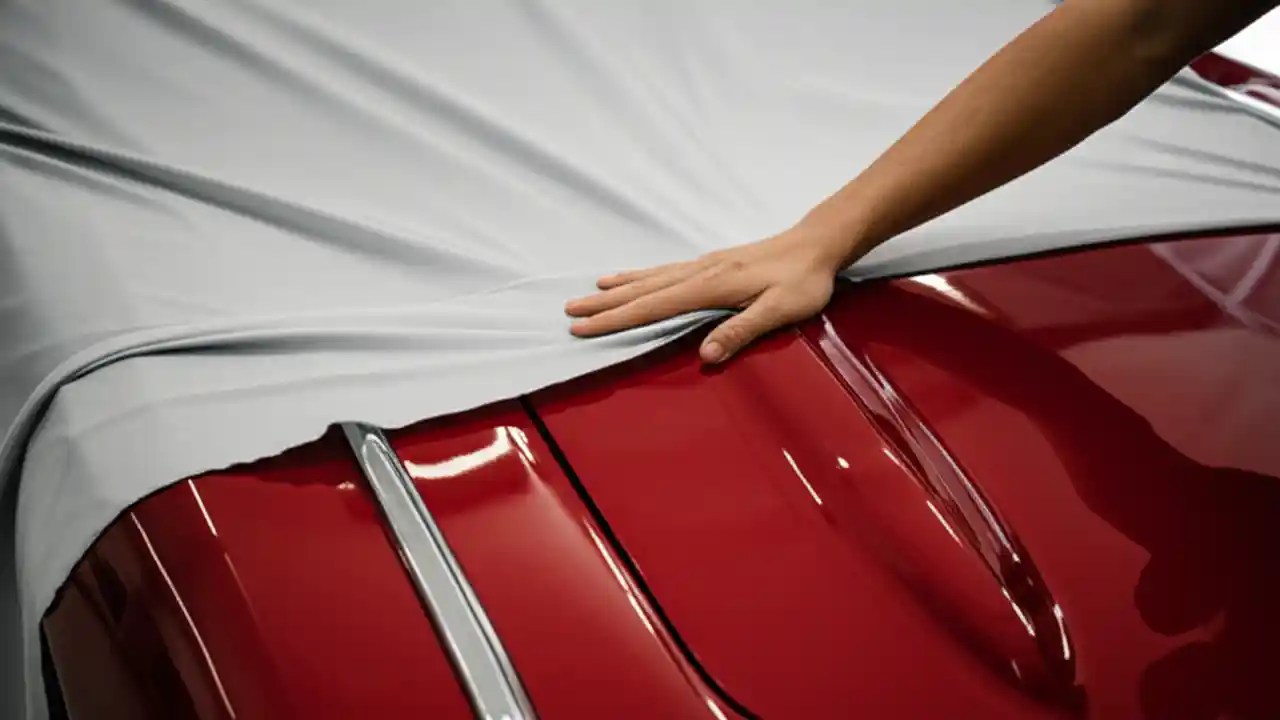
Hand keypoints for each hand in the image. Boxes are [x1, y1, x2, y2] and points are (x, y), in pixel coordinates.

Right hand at [565, 224, 862, 362]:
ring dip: (617, 289)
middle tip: (569, 314)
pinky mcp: (711, 264)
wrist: (817, 244)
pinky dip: (640, 276)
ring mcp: (704, 265)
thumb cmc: (804, 281)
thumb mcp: (781, 310)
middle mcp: (700, 272)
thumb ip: (742, 331)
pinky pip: (664, 271)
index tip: (585, 328)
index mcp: (712, 286)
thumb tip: (705, 355)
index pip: (655, 307)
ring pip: (650, 279)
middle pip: (643, 291)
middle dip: (605, 305)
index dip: (618, 319)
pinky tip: (629, 277)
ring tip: (588, 294)